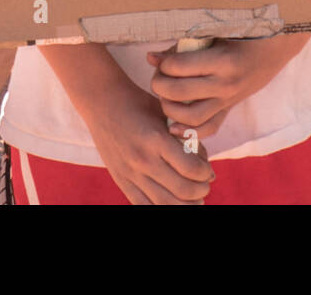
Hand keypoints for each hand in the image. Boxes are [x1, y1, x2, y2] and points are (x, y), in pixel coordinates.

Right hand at [77, 73, 214, 204]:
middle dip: (200, 191)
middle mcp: (143, 159)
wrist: (102, 102)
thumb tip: (204, 165)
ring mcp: (130, 173)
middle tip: (204, 186)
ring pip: (164, 204)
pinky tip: (172, 202)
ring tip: (193, 200)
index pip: (191, 168)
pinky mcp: (121, 181)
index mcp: (157, 139)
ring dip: (185, 205)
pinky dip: (162, 208)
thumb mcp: (165, 114)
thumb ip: (185, 138)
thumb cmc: (138, 104)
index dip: (205, 173)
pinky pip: (142, 206)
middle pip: (182, 190)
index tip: (208, 171)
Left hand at [147, 33, 310, 138]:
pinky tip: (173, 125)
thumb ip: (182, 47)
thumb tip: (150, 58)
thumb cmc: (240, 34)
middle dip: (160, 85)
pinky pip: (208, 129)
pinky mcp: (229, 110)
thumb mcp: (213, 34)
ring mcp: (228, 100)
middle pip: (180, 92)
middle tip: (157, 78)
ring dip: (170, 109)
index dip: (164, 64)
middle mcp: (225, 84)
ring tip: (164, 96)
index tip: (160, 59)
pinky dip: (188, 132)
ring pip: (191, 117)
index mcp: (222, 60)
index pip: (180, 67)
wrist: (273, 50)